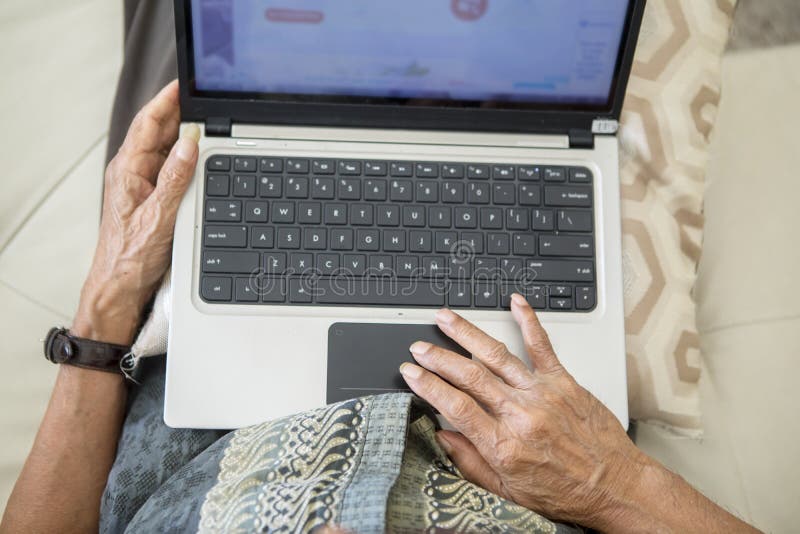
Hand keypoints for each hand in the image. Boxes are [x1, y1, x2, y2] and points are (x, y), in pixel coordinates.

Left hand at [72, 81, 198, 344]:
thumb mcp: (158, 215)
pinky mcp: (153, 199)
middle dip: (182, 113)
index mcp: (129, 170)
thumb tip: (189, 144)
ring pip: (168, 151)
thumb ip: (175, 177)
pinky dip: (188, 159)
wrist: (121, 288)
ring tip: (211, 123)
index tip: (184, 84)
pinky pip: (172, 170)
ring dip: (187, 137)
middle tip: (207, 100)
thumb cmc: (131, 258)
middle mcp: (134, 173)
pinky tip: (203, 158)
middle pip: (159, 132)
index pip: (148, 123)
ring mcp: (143, 186)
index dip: (167, 100)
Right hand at [400, 294, 644, 529]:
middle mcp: (521, 414)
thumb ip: (471, 463)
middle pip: (470, 376)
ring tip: (446, 319)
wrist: (614, 486)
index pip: (455, 406)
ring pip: (497, 356)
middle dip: (439, 358)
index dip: (428, 386)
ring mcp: (543, 393)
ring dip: (467, 334)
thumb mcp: (508, 492)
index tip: (410, 373)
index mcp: (504, 445)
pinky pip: (542, 345)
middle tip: (419, 347)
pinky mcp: (563, 382)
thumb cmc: (565, 492)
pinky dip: (528, 321)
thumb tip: (442, 438)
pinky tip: (516, 303)